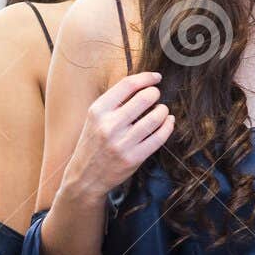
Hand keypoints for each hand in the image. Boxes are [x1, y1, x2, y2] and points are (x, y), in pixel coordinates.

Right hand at [60, 71, 173, 199]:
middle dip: (155, 94)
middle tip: (157, 96)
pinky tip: (169, 121)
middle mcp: (108, 125)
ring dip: (164, 110)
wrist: (85, 177)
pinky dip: (168, 126)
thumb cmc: (94, 143)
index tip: (156, 77)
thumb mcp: (95, 118)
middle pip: (144, 98)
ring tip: (163, 110)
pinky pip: (159, 137)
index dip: (146, 78)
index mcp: (97, 110)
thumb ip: (115, 102)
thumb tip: (144, 84)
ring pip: (155, 118)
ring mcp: (122, 143)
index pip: (127, 85)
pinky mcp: (134, 158)